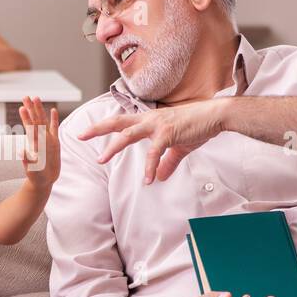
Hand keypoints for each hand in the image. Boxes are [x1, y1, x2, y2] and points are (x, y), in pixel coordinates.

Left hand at [18, 96, 59, 188]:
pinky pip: (55, 128)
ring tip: (36, 98)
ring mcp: (48, 139)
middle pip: (35, 120)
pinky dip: (54, 119)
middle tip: (26, 96)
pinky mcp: (55, 143)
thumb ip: (27, 159)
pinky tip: (52, 109)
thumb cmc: (36, 176)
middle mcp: (40, 139)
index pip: (30, 127)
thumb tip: (21, 151)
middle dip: (31, 108)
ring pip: (43, 121)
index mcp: (34, 144)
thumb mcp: (31, 168)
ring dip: (40, 110)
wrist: (43, 181)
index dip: (26, 117)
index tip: (22, 107)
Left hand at [77, 99, 226, 183]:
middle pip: (117, 122)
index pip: (121, 121)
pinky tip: (147, 180)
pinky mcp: (169, 133)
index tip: (87, 131)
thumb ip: (167, 162)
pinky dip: (149, 166)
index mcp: (149, 119)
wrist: (215, 116)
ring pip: (128, 134)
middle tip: (80, 136)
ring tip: (101, 160)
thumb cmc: (197, 126)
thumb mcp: (179, 147)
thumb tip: (160, 177)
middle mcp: (149, 119)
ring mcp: (157, 125)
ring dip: (113, 147)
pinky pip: (154, 152)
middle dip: (97, 129)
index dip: (103, 126)